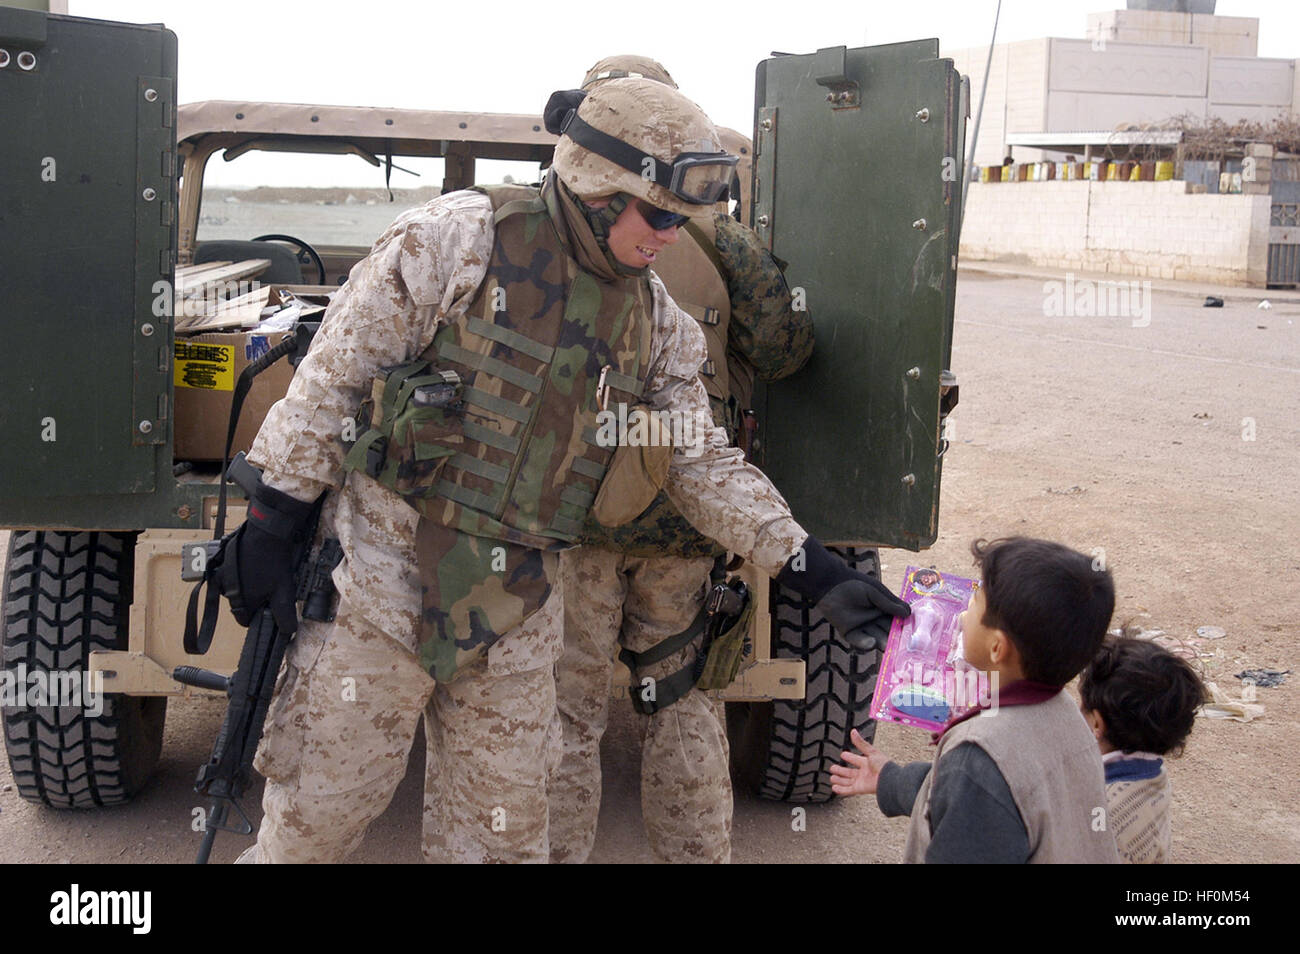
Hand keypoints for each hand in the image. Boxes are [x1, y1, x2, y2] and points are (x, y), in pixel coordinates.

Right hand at [218, 485, 314, 633]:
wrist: (266, 533)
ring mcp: (222, 575)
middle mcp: (226, 591)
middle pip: (241, 605)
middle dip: (255, 600)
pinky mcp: (222, 562)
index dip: (259, 617)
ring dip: (248, 587)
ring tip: (265, 574)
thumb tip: (288, 632)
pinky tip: (256, 565)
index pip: (245, 621)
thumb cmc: (274, 563)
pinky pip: (231, 576)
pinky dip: (241, 574)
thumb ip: (284, 614)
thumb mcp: (284, 591)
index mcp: (239, 602)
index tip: (268, 609)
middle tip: (270, 587)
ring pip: (236, 590)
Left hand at [776, 537, 909, 651]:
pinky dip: (865, 644)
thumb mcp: (875, 592)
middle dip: (895, 639)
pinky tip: (871, 642)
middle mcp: (876, 620)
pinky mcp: (850, 633)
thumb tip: (909, 613)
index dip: (905, 628)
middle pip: (888, 633)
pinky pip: (859, 641)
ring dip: (882, 643)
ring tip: (886, 645)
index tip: (913, 634)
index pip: (898, 621)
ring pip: (876, 639)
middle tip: (902, 648)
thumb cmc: (855, 584)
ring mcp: (863, 627)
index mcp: (885, 610)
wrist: (831, 584)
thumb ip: (889, 603)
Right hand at [829, 729, 890, 797]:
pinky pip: (848, 790)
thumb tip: (853, 732)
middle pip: (849, 772)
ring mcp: (861, 781)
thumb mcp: (871, 751)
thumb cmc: (884, 765)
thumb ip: (860, 743)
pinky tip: (835, 788)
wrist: (889, 780)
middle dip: (841, 770)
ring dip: (839, 780)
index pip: (856, 759)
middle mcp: (864, 772)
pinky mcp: (860, 789)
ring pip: (847, 781)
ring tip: (832, 778)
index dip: (849, 757)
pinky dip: (841, 790)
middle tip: (833, 768)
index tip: (843, 755)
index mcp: (868, 763)